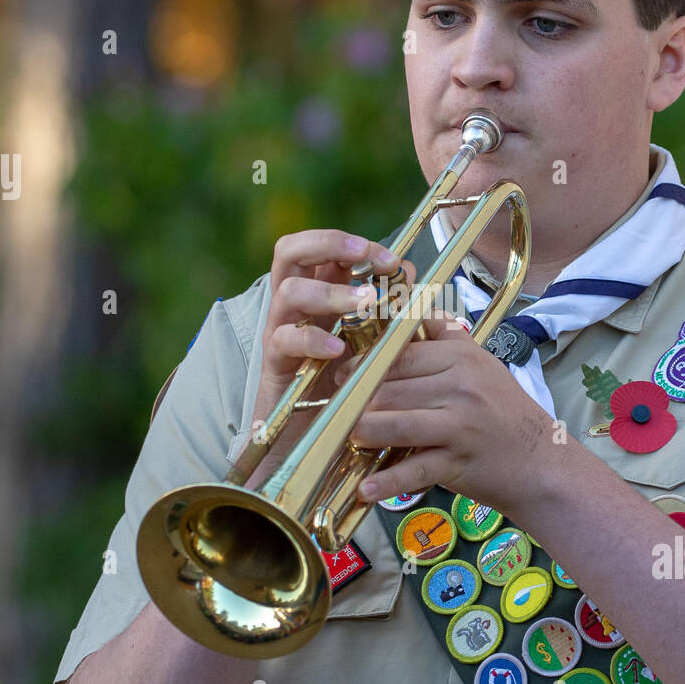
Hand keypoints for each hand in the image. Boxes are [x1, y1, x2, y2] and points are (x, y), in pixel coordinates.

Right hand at [245, 230, 410, 486]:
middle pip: (290, 252)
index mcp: (319, 292)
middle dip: (329, 245)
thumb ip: (385, 307)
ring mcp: (282, 331)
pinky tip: (338, 348)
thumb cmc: (345, 384)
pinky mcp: (275, 365)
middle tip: (365, 255)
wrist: (312, 440)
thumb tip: (409, 272)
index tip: (391, 259)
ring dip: (330, 292)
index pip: (322, 247)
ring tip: (366, 303)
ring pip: (289, 291)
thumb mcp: (370, 341)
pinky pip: (284, 341)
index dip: (352, 242)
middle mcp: (295, 305)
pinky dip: (312, 340)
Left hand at [343, 314, 555, 519]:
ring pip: (397, 423)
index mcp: (461, 357)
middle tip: (335, 410)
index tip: (342, 376)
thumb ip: (447, 339)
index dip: (364, 365)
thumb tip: (415, 310)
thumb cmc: (506, 413)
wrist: (542, 463)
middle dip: (356, 400)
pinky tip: (365, 490)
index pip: (399, 354)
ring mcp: (460, 424)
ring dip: (363, 433)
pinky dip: (388, 482)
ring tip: (344, 438)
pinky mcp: (459, 461)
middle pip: (391, 387)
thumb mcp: (482, 365)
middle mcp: (461, 385)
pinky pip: (415, 469)